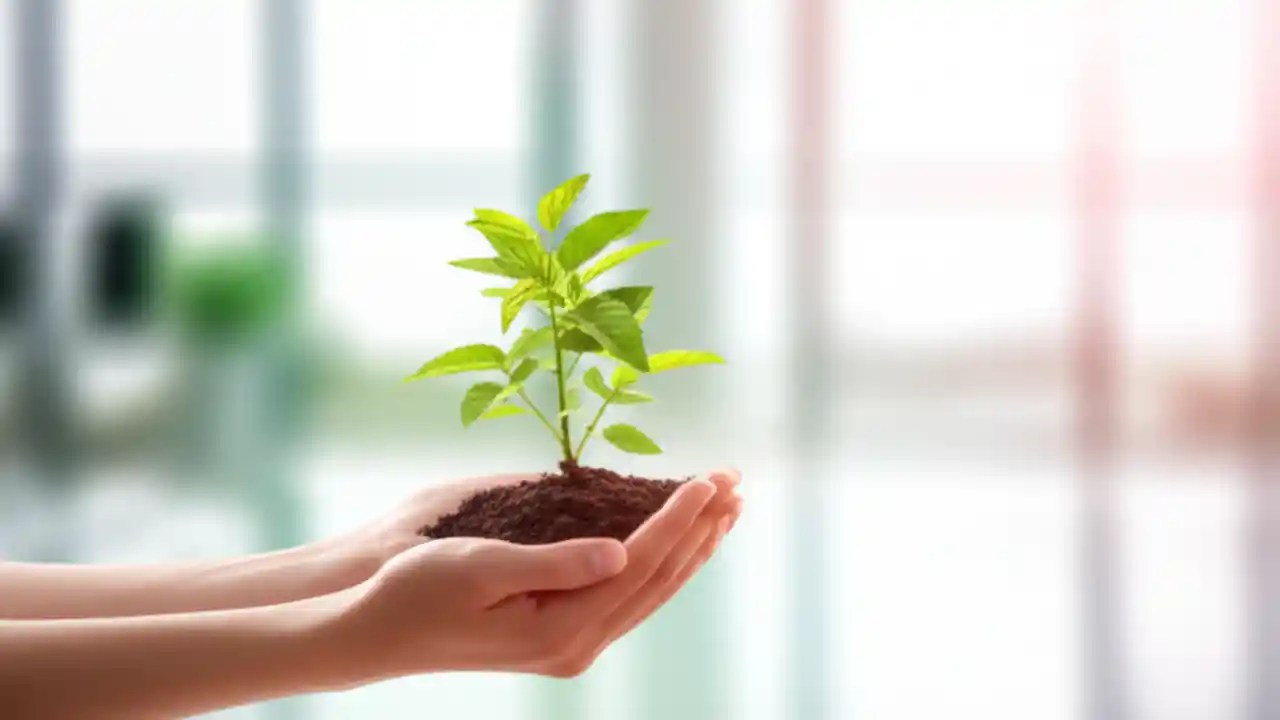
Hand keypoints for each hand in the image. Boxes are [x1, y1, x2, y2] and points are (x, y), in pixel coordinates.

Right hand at [332, 471, 741, 680]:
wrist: (378, 633)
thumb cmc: (418, 591)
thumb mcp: (481, 567)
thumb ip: (555, 562)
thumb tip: (623, 551)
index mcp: (561, 628)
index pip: (640, 563)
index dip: (679, 518)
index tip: (710, 479)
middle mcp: (576, 645)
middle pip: (658, 580)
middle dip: (701, 529)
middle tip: (736, 484)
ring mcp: (571, 646)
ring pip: (649, 591)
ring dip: (689, 548)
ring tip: (724, 510)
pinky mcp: (561, 636)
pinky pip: (628, 596)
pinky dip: (659, 563)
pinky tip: (673, 543)